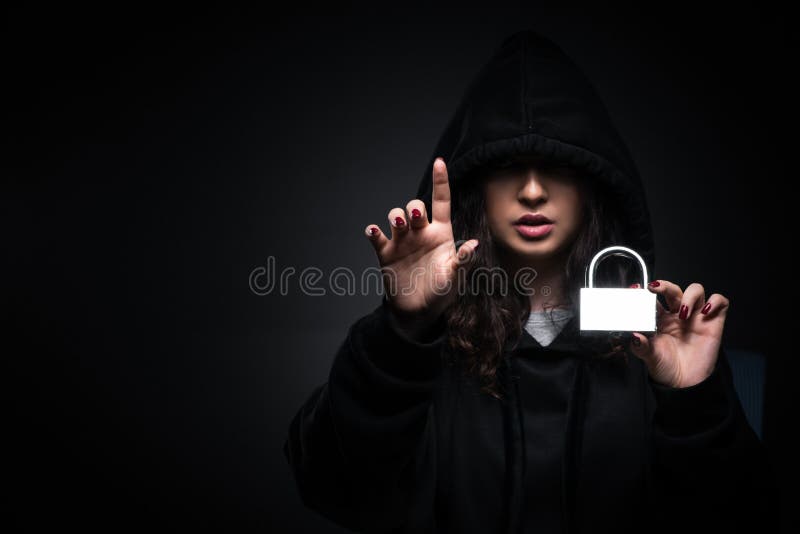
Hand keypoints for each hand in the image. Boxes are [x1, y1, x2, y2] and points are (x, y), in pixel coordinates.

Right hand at [364, 158, 478, 330]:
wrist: (418, 313)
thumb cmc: (441, 292)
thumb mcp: (455, 278)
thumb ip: (463, 260)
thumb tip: (473, 244)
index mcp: (441, 234)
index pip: (441, 202)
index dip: (441, 181)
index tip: (439, 162)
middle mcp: (421, 233)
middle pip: (415, 206)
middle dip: (413, 207)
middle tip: (415, 217)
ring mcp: (402, 242)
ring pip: (396, 216)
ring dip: (395, 216)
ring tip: (398, 224)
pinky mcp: (386, 254)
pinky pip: (377, 237)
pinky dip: (373, 232)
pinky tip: (374, 231)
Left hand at [628, 280, 729, 387]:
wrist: (685, 384)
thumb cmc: (666, 368)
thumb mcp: (649, 357)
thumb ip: (641, 346)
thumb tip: (634, 335)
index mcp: (659, 319)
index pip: (653, 298)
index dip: (645, 292)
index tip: (636, 288)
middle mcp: (677, 314)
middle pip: (673, 290)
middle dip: (664, 285)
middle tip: (655, 288)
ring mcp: (696, 317)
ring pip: (696, 290)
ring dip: (689, 296)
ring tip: (683, 313)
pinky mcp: (713, 322)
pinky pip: (720, 302)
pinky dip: (714, 302)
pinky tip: (705, 312)